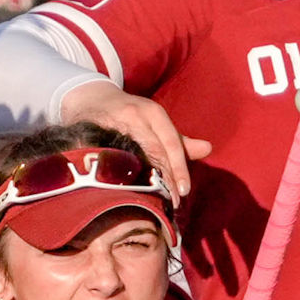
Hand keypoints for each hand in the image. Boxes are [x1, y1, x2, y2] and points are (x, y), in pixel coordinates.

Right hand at [65, 76, 204, 197]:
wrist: (90, 98)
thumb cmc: (131, 115)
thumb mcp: (157, 123)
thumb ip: (180, 141)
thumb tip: (208, 149)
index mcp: (154, 113)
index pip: (171, 143)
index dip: (178, 168)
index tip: (184, 191)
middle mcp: (135, 115)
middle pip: (153, 150)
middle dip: (164, 178)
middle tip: (172, 202)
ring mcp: (112, 123)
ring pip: (131, 155)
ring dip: (142, 180)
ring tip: (152, 201)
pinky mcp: (92, 132)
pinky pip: (106, 157)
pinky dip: (115, 175)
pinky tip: (122, 192)